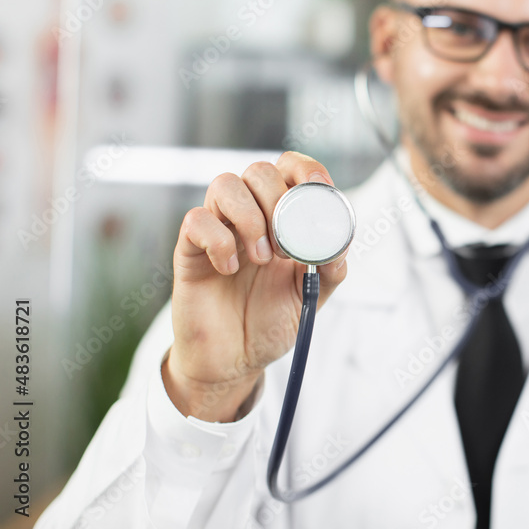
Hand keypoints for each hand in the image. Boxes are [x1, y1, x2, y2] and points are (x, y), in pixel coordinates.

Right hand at [163, 151, 348, 421]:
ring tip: (262, 258)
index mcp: (282, 217)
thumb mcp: (312, 295)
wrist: (234, 360)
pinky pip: (196, 220)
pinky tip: (230, 270)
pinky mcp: (190, 249)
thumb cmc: (271, 321)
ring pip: (225, 184)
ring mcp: (219, 229)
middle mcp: (250, 215)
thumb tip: (338, 245)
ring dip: (249, 217)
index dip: (305, 169)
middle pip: (259, 170)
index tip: (318, 189)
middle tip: (286, 246)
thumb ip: (330, 268)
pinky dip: (218, 241)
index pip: (289, 168)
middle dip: (278, 201)